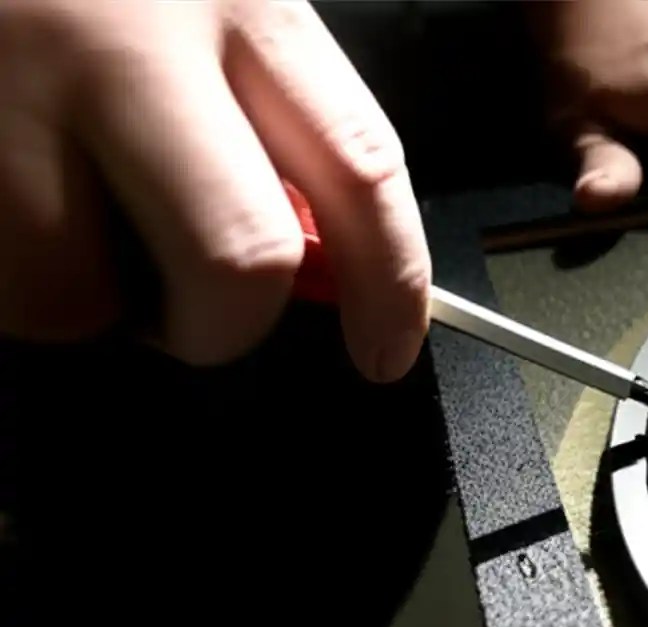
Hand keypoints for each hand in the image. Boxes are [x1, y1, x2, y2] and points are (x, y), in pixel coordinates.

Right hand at [0, 0, 430, 381]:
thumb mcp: (196, 8)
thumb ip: (260, 121)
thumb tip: (322, 265)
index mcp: (237, 1)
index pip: (361, 165)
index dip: (391, 285)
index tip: (386, 352)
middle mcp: (129, 42)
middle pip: (241, 260)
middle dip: (221, 326)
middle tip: (191, 315)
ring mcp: (8, 91)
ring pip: (78, 295)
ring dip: (77, 297)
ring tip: (48, 219)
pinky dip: (10, 274)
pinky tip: (0, 200)